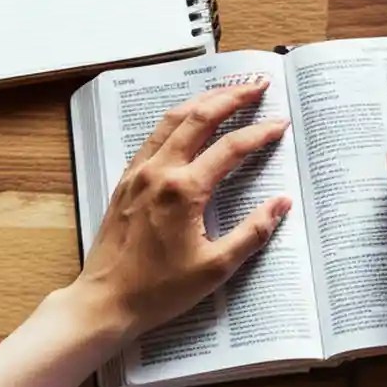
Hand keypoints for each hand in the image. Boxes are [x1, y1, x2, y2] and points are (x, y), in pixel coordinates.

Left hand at [74, 80, 292, 339]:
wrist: (105, 301)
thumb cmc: (159, 290)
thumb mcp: (216, 267)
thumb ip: (252, 232)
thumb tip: (281, 203)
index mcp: (184, 190)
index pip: (231, 148)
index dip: (260, 133)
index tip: (280, 125)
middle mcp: (159, 171)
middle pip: (199, 117)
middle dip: (231, 96)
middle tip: (257, 85)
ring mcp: (138, 173)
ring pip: (172, 119)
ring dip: (202, 100)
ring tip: (227, 92)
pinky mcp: (126, 181)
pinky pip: (154, 137)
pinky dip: (177, 119)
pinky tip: (188, 120)